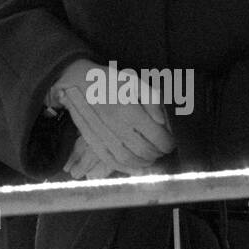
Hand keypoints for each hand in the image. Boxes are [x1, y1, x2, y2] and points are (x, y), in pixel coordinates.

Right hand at [48, 59, 175, 173]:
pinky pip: (111, 161)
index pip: (156, 136)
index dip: (168, 142)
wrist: (77, 82)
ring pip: (129, 159)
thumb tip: (162, 121)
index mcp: (128, 110)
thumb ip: (151, 99)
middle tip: (163, 149)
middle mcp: (116, 126)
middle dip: (158, 153)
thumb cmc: (109, 80)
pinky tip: (136, 167)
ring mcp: (103, 136)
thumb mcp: (133, 81)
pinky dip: (126, 168)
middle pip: (145, 150)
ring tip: (152, 157)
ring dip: (145, 163)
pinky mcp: (94, 142)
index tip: (171, 141)